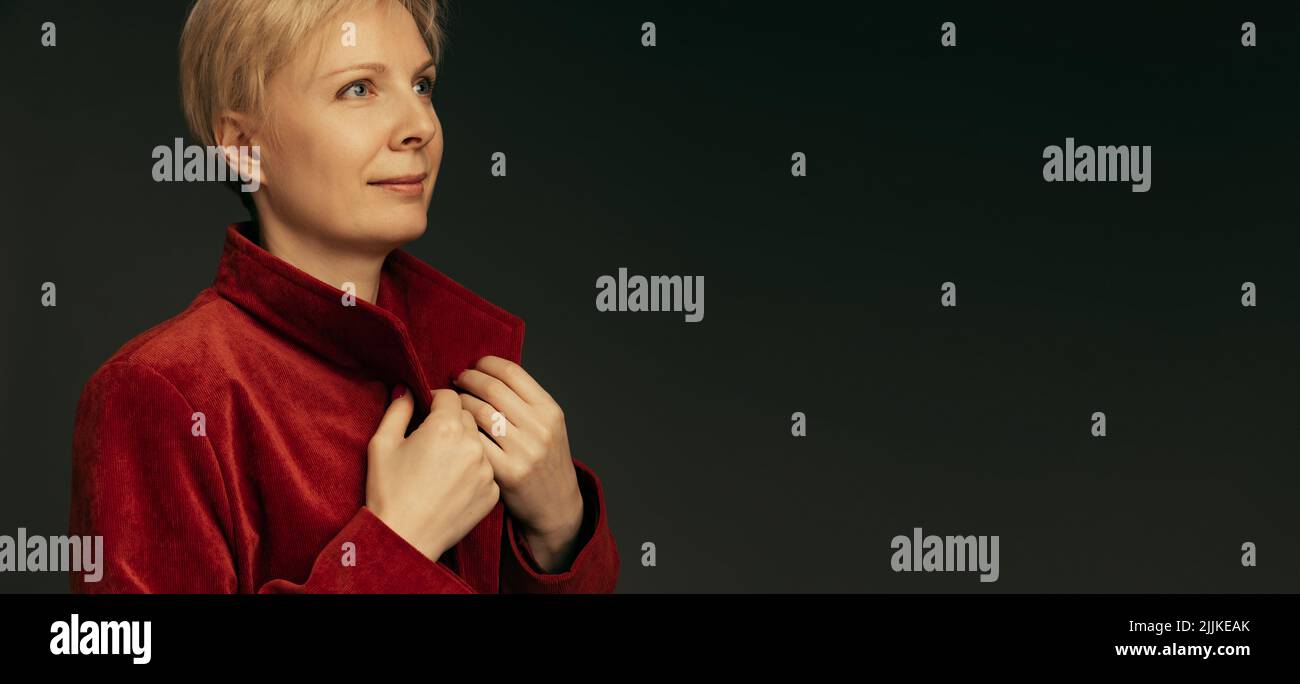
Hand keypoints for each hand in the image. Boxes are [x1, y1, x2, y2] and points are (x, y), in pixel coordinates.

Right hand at [364, 386, 500, 561]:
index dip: (435, 400)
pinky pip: (486, 469)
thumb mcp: (382, 444)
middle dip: (450, 422)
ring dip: (464, 445)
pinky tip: (452, 483)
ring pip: (479, 443)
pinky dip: (472, 471)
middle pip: (467, 417)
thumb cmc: (388, 492)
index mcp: (446, 427)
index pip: (450, 396)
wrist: (405, 539)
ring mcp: (486, 470)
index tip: (426, 411)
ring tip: (441, 465)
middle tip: (431, 441)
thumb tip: (406, 389)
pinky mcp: (493, 492)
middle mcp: (472, 445)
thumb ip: (397, 410)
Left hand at [454, 356, 583, 569]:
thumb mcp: (549, 426)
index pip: (512, 373)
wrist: (556, 505)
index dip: (486, 363)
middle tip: (456, 379)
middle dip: (468, 379)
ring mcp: (524, 450)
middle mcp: (539, 427)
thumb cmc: (546, 461)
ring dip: (460, 403)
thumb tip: (489, 373)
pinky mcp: (507, 473)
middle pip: (492, 389)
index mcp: (549, 410)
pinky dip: (461, 431)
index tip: (474, 364)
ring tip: (454, 403)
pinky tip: (455, 429)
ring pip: (479, 412)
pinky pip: (474, 442)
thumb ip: (525, 402)